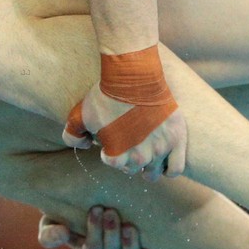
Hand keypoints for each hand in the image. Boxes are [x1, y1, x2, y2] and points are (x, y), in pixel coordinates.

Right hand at [37, 206, 158, 248]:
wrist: (93, 198)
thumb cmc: (69, 210)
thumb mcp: (52, 220)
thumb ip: (50, 232)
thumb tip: (63, 234)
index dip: (93, 237)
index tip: (94, 209)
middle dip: (110, 236)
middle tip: (110, 212)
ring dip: (129, 245)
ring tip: (128, 225)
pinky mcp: (145, 248)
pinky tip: (150, 248)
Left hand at [62, 85, 187, 180]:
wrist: (133, 76)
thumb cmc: (105, 95)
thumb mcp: (79, 115)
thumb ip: (72, 135)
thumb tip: (83, 146)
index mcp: (117, 154)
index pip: (115, 164)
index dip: (111, 153)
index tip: (112, 143)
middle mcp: (140, 155)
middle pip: (134, 168)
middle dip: (130, 159)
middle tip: (130, 145)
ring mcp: (160, 148)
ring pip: (154, 172)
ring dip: (148, 166)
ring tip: (146, 156)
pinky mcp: (176, 138)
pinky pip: (176, 168)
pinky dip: (170, 169)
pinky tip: (164, 161)